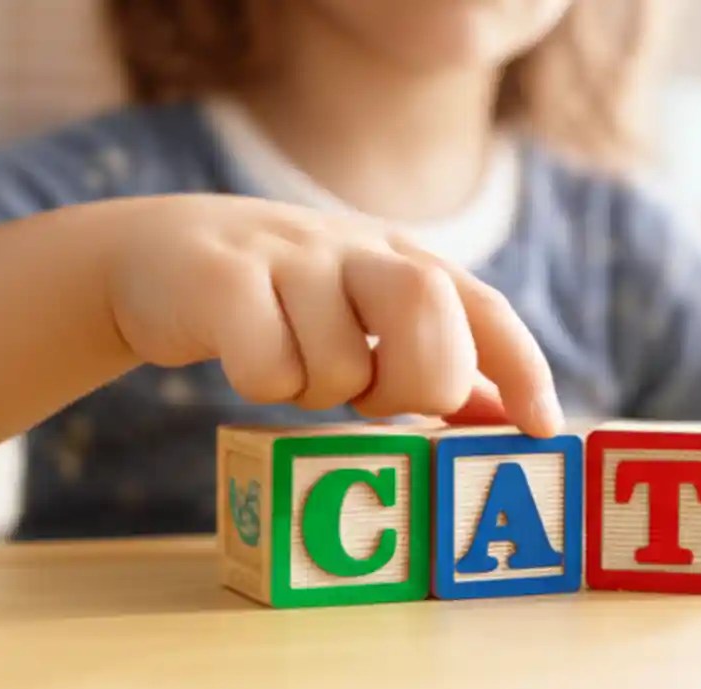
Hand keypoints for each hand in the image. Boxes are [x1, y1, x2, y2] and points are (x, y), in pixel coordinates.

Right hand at [102, 194, 562, 434]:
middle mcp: (357, 248)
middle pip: (428, 311)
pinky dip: (264, 387)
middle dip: (413, 381)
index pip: (482, 306)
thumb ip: (433, 360)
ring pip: (341, 362)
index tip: (542, 428)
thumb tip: (502, 416)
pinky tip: (248, 358)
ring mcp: (289, 257)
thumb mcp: (364, 318)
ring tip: (293, 365)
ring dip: (320, 392)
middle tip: (372, 398)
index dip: (522, 365)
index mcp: (402, 259)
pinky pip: (269, 369)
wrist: (157, 257)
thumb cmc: (283, 303)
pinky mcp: (224, 279)